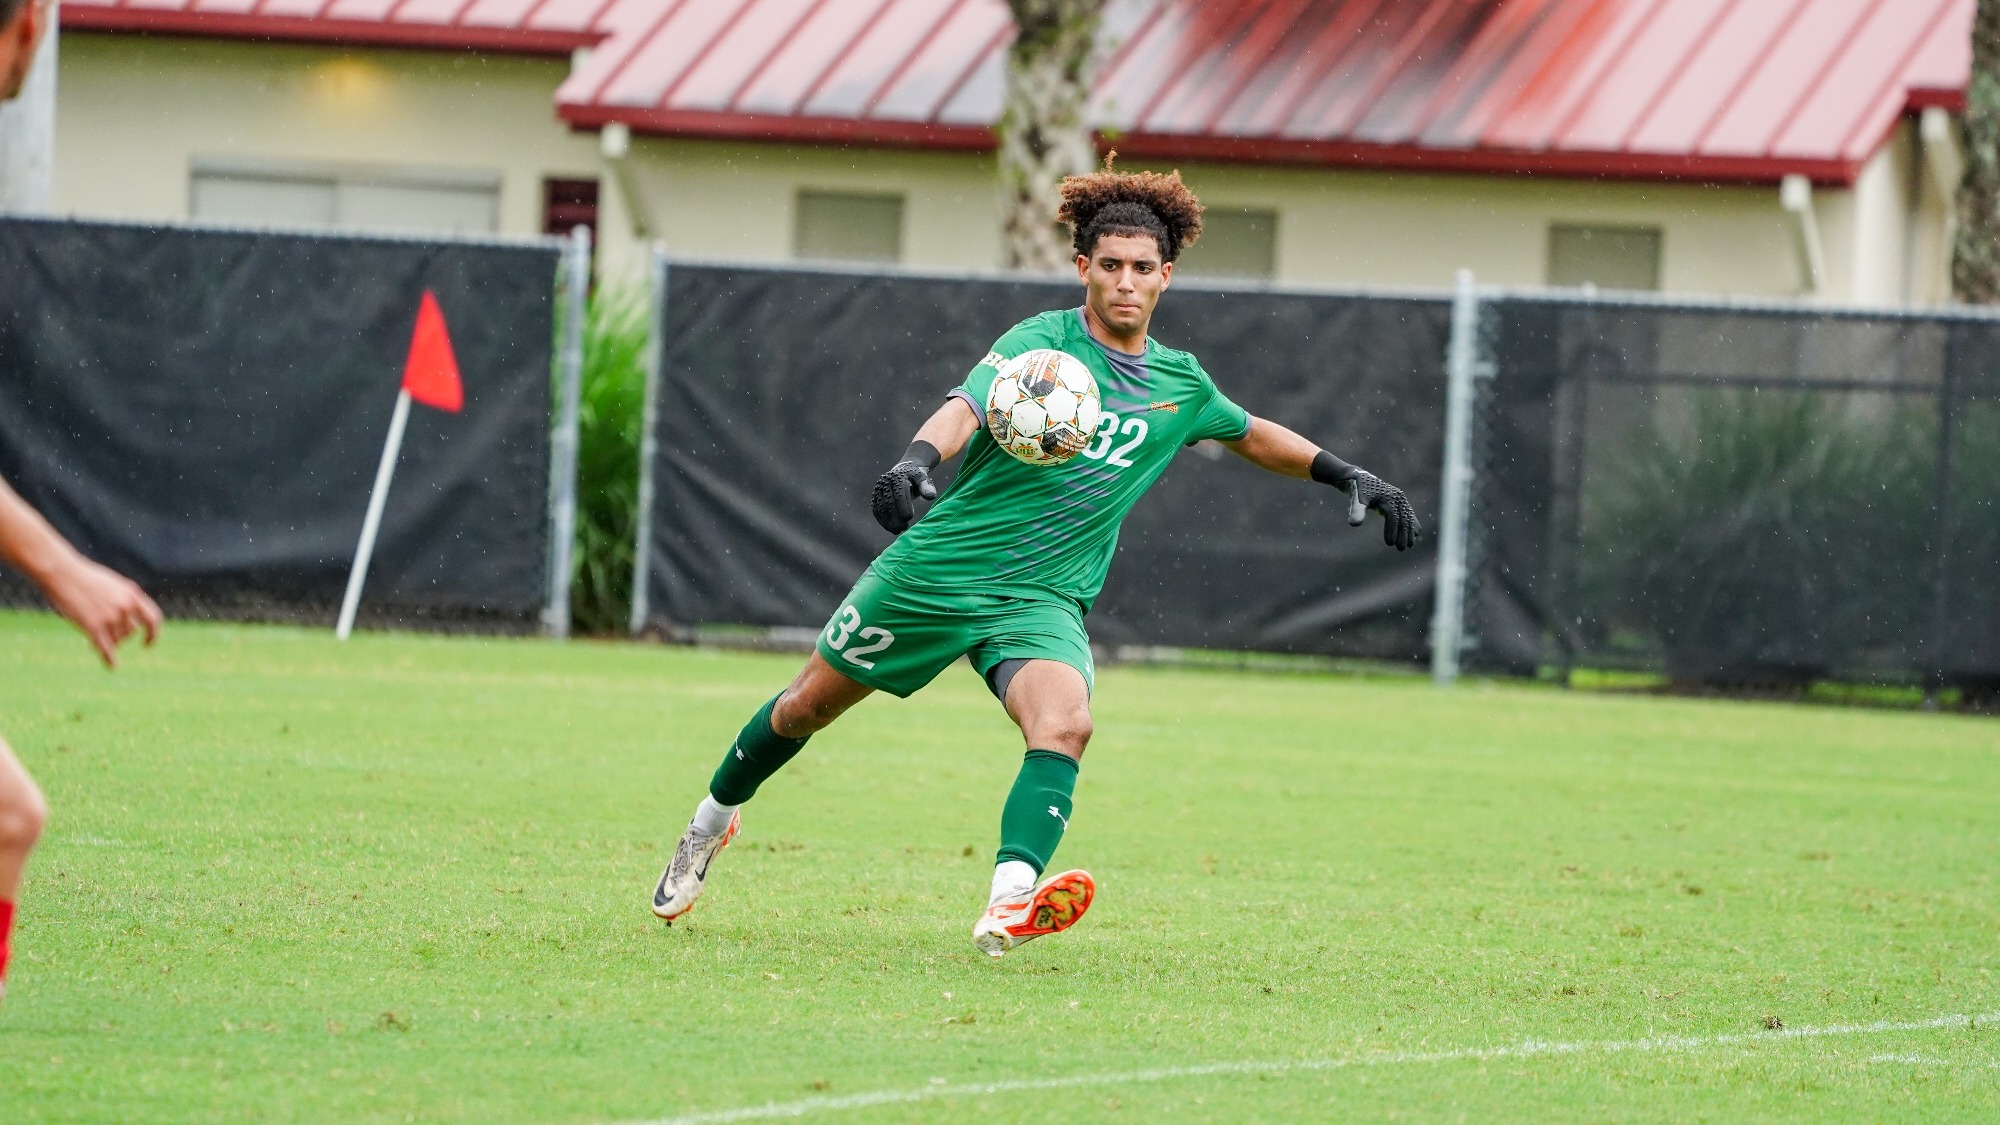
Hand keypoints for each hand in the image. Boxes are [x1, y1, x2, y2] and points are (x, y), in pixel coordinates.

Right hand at [39, 554, 162, 666]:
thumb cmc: (85, 578)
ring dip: (107, 642)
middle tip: (106, 637)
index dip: (153, 633)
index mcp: (132, 594)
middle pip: (130, 632)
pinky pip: (106, 648)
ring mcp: (110, 617)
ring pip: (116, 639)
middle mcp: (125, 606)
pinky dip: (110, 659)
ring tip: (92, 640)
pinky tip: (112, 667)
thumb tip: (132, 624)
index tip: (147, 643)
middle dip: (119, 636)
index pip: (153, 619)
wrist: (63, 573)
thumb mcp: (112, 585)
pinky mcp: (93, 626)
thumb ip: (125, 601)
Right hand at [871, 459, 936, 533]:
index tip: (908, 518)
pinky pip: (876, 509)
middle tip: (903, 528)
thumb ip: (926, 486)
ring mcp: (878, 489)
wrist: (903, 472)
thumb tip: (931, 496)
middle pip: (888, 501)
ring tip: (897, 530)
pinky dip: (882, 520)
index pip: (899, 493)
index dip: (903, 506)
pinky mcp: (875, 496)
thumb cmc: (915, 479)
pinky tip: (889, 528)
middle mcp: (885, 482)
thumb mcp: (923, 479)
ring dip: (888, 520)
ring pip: (881, 507)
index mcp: (897, 476)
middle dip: (895, 516)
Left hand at [1339, 470, 1421, 550]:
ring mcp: (1401, 499)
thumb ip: (1357, 511)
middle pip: (1403, 518)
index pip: (1393, 516)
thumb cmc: (1358, 491)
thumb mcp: (1356, 501)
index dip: (1392, 530)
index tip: (1389, 543)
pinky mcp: (1400, 502)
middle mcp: (1398, 497)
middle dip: (1403, 534)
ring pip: (1408, 517)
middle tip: (1401, 549)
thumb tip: (1354, 524)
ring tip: (1410, 545)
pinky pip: (1409, 514)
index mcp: (1388, 496)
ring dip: (1410, 531)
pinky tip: (1415, 534)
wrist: (1361, 479)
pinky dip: (1412, 523)